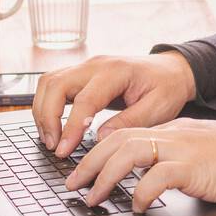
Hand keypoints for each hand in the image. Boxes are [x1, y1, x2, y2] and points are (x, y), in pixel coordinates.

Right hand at [32, 53, 195, 156]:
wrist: (172, 70)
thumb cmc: (167, 87)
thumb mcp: (158, 108)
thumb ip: (129, 122)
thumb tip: (99, 139)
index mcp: (116, 71)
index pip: (84, 99)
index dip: (72, 127)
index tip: (64, 151)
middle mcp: (96, 64)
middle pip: (55, 84)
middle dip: (47, 117)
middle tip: (53, 146)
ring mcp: (87, 66)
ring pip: (49, 82)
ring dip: (42, 110)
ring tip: (50, 139)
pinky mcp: (82, 73)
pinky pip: (54, 84)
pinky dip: (47, 104)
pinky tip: (53, 126)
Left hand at [64, 119, 215, 208]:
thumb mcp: (207, 153)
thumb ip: (180, 159)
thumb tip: (154, 181)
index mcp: (176, 129)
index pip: (126, 133)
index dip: (98, 151)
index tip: (83, 170)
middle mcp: (175, 133)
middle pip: (118, 139)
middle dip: (89, 162)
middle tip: (72, 184)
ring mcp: (184, 147)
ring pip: (129, 153)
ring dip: (104, 177)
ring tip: (93, 197)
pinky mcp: (195, 166)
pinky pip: (156, 177)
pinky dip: (141, 193)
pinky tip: (137, 206)